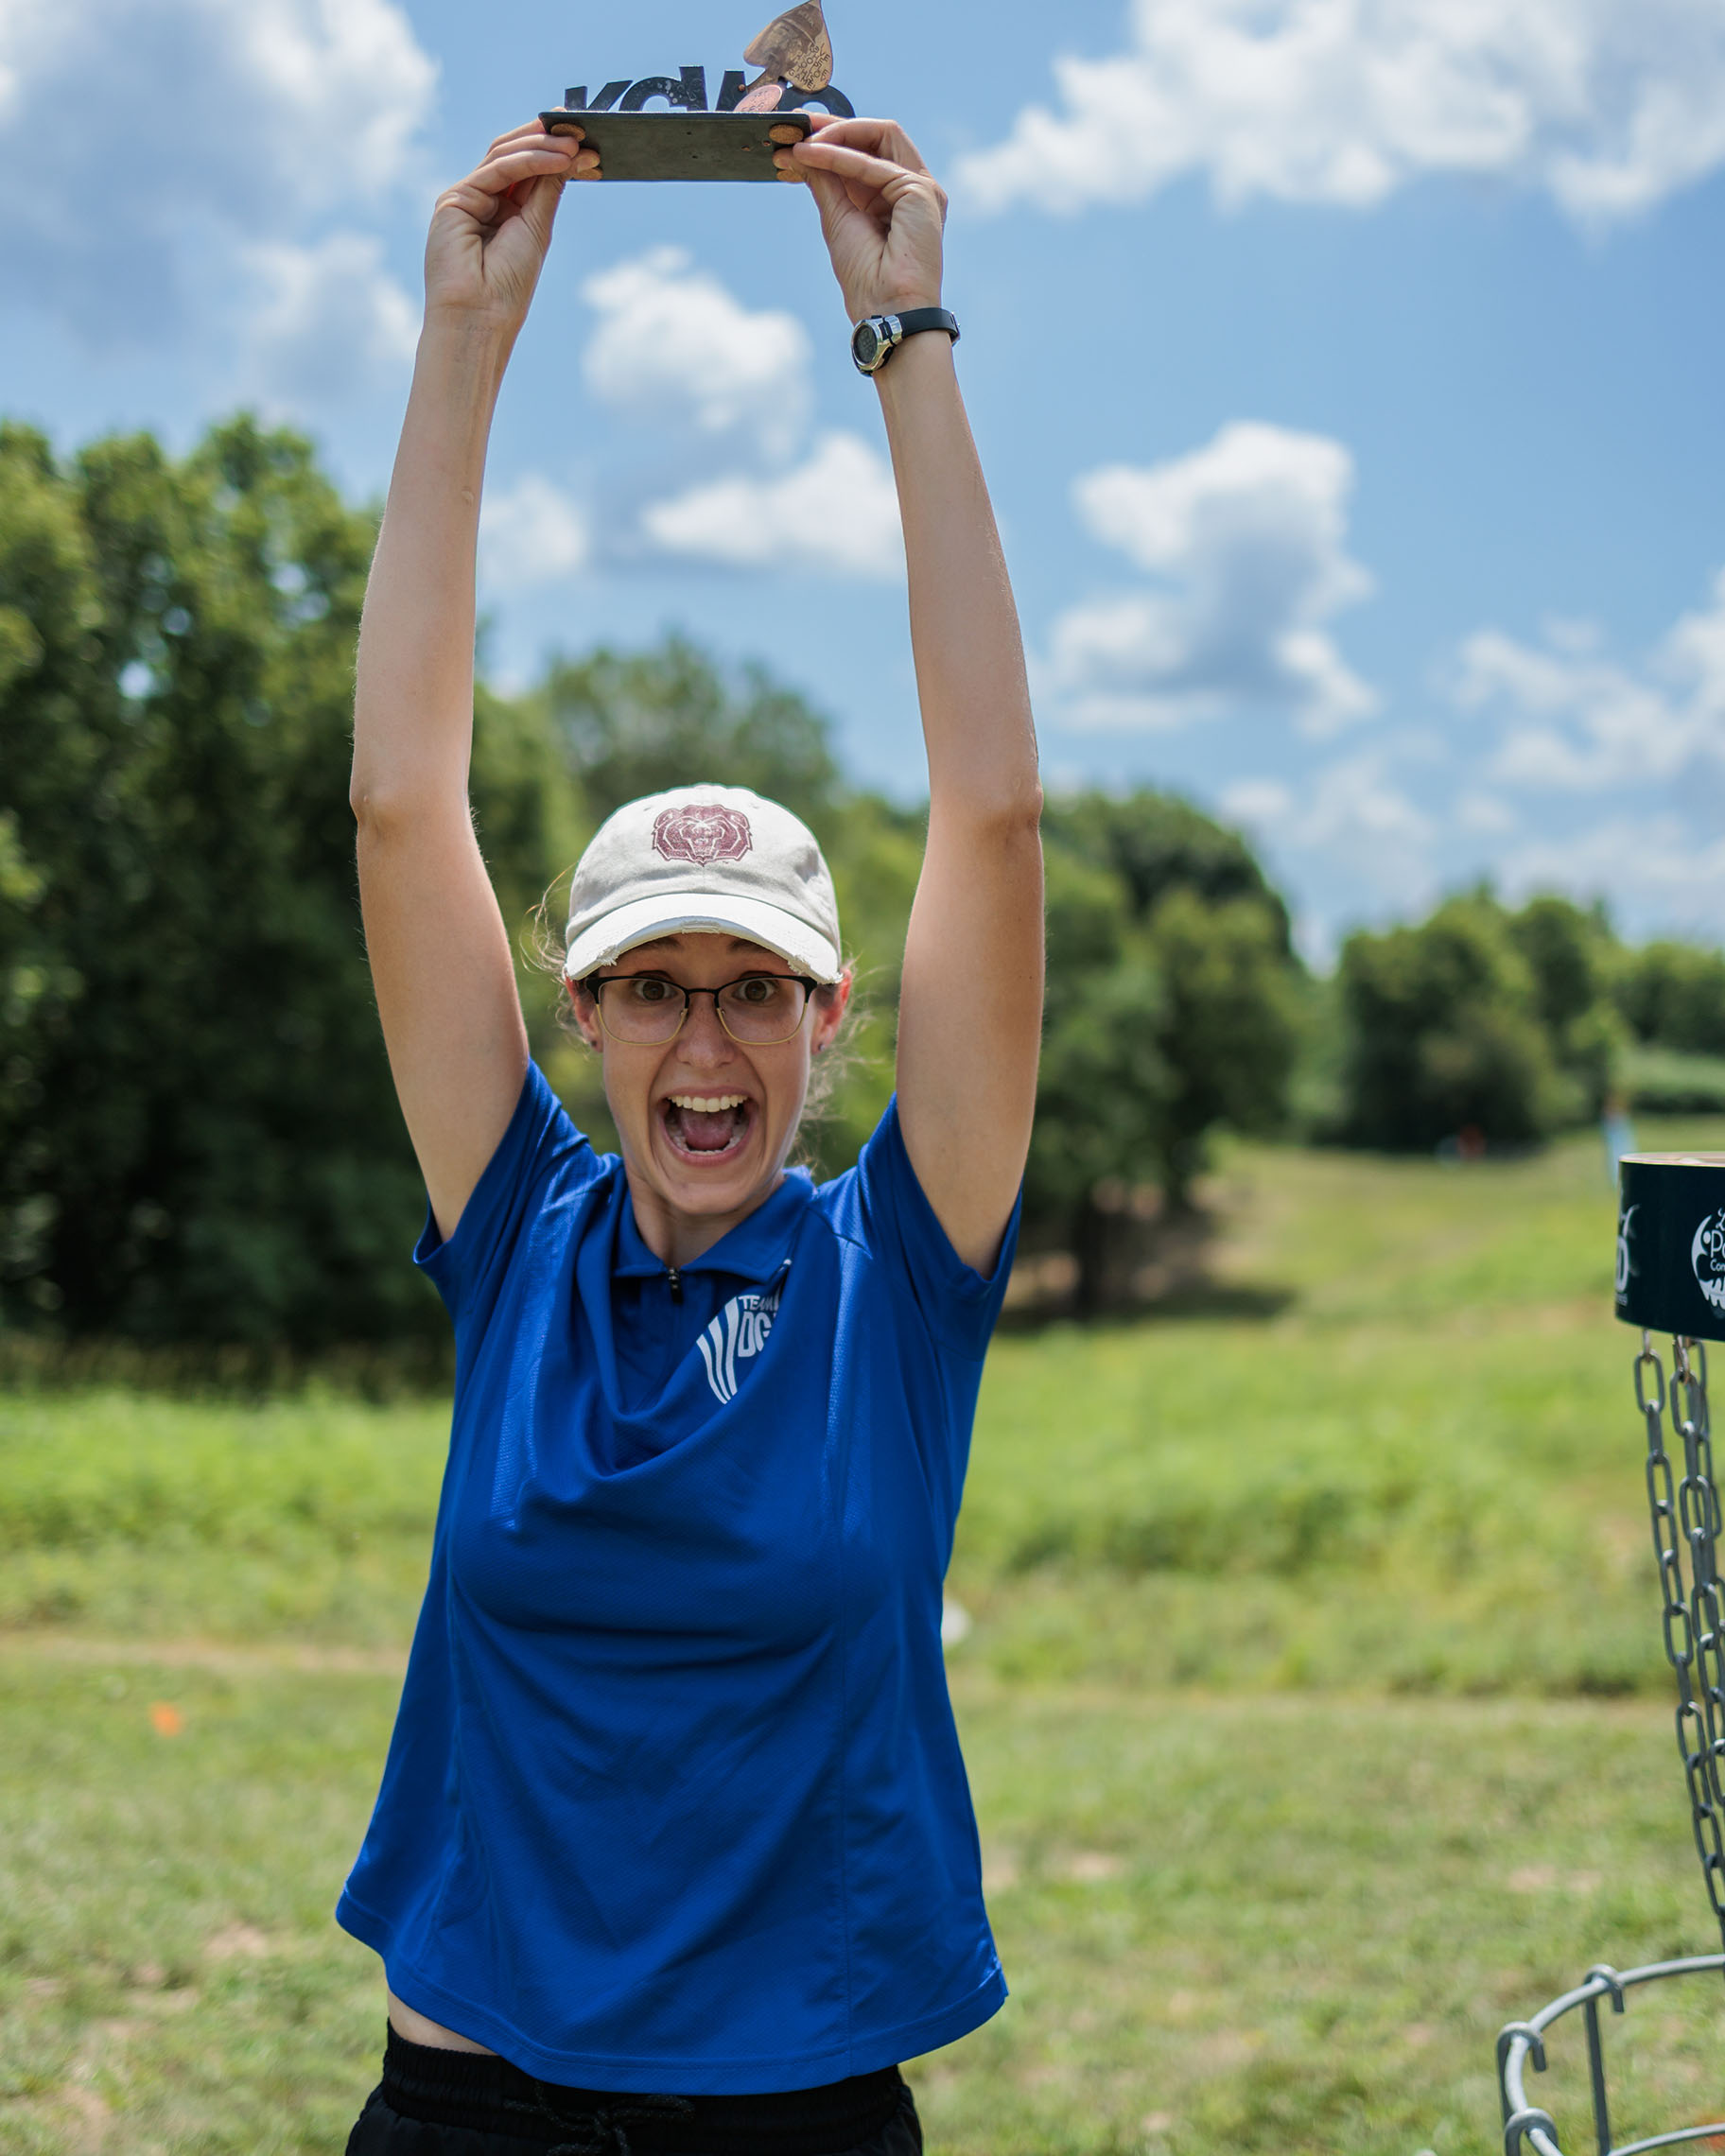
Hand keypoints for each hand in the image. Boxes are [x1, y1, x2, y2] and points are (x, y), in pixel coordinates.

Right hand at [423, 121, 597, 330]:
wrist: (479, 318)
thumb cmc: (508, 288)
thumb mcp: (536, 230)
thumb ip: (546, 191)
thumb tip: (568, 156)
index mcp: (503, 212)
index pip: (530, 170)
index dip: (557, 153)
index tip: (589, 144)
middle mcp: (483, 200)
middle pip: (516, 155)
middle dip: (550, 140)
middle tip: (584, 130)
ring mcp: (467, 197)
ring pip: (506, 156)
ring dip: (544, 146)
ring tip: (576, 144)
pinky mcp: (455, 199)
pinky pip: (496, 169)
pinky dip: (529, 160)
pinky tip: (557, 158)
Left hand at [777, 117, 945, 321]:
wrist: (885, 312)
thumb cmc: (865, 279)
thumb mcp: (837, 218)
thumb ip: (825, 181)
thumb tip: (801, 150)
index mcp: (894, 197)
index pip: (866, 151)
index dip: (831, 138)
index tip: (793, 138)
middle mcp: (912, 189)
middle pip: (875, 136)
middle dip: (832, 127)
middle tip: (792, 127)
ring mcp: (921, 189)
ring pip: (880, 135)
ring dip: (837, 133)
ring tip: (800, 143)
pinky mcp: (921, 192)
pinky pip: (874, 162)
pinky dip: (839, 155)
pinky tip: (810, 155)